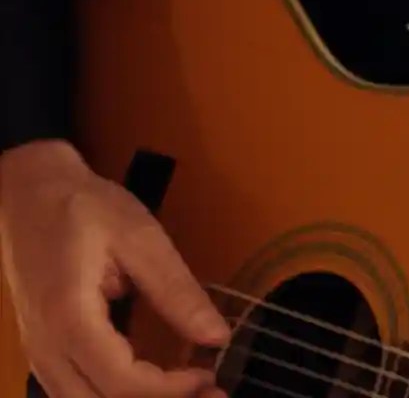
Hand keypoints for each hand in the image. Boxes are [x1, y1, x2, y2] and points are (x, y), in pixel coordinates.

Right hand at [0, 140, 230, 396]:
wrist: (29, 191)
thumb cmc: (84, 207)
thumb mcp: (141, 238)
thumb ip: (177, 291)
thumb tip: (218, 336)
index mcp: (69, 317)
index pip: (120, 381)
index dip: (170, 390)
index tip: (210, 376)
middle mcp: (46, 345)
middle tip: (210, 392)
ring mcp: (38, 351)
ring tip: (188, 390)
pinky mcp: (43, 348)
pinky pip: (74, 391)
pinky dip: (112, 396)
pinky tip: (152, 385)